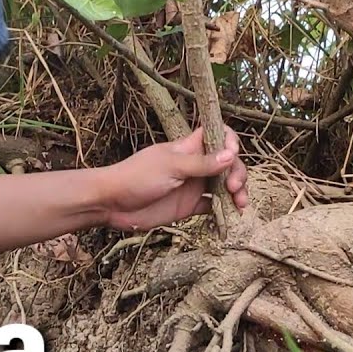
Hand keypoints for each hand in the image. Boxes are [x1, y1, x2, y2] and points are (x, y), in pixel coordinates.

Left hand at [102, 126, 248, 231]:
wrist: (112, 204)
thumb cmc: (136, 177)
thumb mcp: (171, 167)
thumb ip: (201, 163)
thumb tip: (231, 155)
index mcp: (189, 148)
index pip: (216, 135)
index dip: (229, 141)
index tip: (232, 153)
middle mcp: (194, 166)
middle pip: (226, 163)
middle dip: (237, 173)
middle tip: (232, 188)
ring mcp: (192, 186)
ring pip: (223, 185)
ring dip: (235, 193)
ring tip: (240, 205)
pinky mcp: (188, 207)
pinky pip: (212, 206)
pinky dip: (224, 210)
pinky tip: (230, 216)